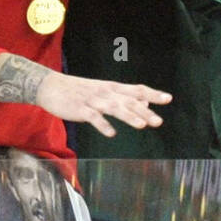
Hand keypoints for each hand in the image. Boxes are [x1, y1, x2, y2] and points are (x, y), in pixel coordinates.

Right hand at [35, 71, 171, 138]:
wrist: (52, 86)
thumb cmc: (81, 91)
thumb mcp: (105, 92)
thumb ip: (124, 98)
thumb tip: (145, 103)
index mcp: (113, 88)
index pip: (137, 89)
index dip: (153, 94)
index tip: (168, 99)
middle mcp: (106, 92)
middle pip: (129, 101)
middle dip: (145, 111)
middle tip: (159, 121)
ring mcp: (93, 100)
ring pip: (114, 108)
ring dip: (129, 117)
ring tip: (142, 125)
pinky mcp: (80, 109)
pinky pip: (93, 118)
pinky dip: (103, 125)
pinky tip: (111, 133)